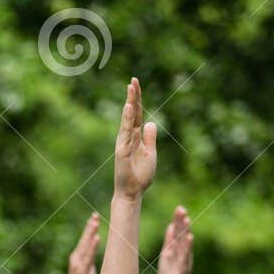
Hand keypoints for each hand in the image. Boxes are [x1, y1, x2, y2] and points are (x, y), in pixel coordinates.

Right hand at [66, 212, 99, 273]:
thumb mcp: (87, 270)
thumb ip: (89, 259)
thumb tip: (95, 252)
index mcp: (78, 257)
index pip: (84, 240)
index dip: (89, 229)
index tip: (94, 217)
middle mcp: (76, 258)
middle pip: (84, 240)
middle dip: (89, 227)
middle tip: (95, 215)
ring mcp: (78, 264)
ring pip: (85, 245)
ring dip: (90, 233)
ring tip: (95, 222)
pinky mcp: (82, 271)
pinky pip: (88, 256)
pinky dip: (92, 246)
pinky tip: (97, 238)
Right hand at [113, 78, 156, 199]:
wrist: (133, 193)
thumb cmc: (140, 176)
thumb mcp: (151, 153)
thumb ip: (150, 138)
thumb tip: (151, 123)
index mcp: (136, 137)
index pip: (138, 115)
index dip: (138, 100)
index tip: (136, 84)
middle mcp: (128, 137)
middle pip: (132, 113)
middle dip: (133, 96)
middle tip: (133, 80)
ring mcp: (124, 143)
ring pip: (128, 119)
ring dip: (130, 103)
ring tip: (131, 88)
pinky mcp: (122, 150)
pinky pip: (125, 132)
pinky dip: (127, 119)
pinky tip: (129, 107)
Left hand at [157, 205, 191, 273]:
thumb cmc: (170, 272)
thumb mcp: (166, 254)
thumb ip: (169, 241)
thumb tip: (170, 225)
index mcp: (177, 247)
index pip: (177, 231)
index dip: (178, 220)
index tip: (178, 208)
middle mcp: (182, 251)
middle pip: (182, 234)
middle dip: (182, 221)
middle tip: (181, 209)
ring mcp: (184, 259)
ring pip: (185, 243)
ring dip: (186, 230)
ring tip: (187, 219)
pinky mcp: (184, 268)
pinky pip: (186, 255)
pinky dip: (187, 247)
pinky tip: (190, 238)